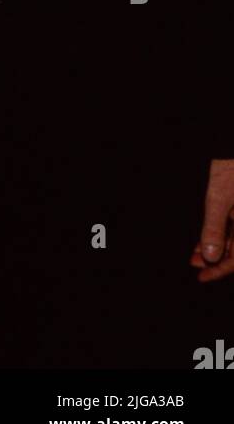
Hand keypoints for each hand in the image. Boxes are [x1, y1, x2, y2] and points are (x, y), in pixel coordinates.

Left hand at [189, 159, 233, 281]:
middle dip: (215, 260)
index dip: (220, 271)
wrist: (232, 145)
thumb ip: (215, 227)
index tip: (202, 277)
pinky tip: (206, 239)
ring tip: (196, 254)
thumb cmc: (230, 170)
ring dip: (216, 248)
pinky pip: (233, 229)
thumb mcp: (219, 198)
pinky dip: (220, 235)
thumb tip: (211, 257)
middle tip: (194, 264)